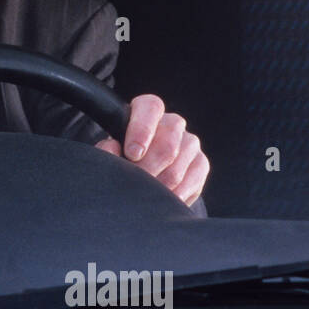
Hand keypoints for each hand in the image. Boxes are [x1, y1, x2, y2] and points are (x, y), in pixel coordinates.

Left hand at [94, 93, 208, 206]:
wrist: (141, 172)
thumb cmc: (121, 156)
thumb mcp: (110, 150)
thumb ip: (107, 149)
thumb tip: (111, 149)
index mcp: (147, 111)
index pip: (150, 108)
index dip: (142, 130)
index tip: (132, 154)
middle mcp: (172, 123)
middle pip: (167, 146)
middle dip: (146, 170)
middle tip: (133, 183)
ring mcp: (190, 143)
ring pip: (176, 170)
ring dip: (157, 188)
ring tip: (142, 195)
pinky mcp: (201, 163)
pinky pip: (191, 182)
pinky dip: (173, 196)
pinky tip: (160, 200)